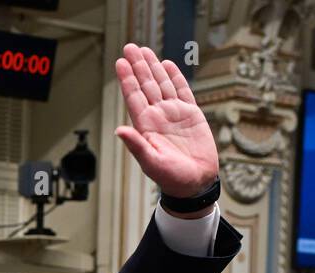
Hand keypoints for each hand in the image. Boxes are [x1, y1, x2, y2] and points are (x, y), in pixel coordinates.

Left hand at [114, 43, 218, 198]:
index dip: (127, 79)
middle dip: (138, 66)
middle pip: (146, 85)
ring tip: (144, 51)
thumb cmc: (171, 177)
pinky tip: (167, 65)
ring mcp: (174, 114)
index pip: (134, 97)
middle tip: (130, 48)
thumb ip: (136, 145)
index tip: (120, 63)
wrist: (195, 182)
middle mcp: (158, 116)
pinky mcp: (190, 114)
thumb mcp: (151, 162)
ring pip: (161, 84)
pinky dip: (174, 77)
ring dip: (153, 67)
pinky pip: (181, 91)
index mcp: (146, 126)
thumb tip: (118, 130)